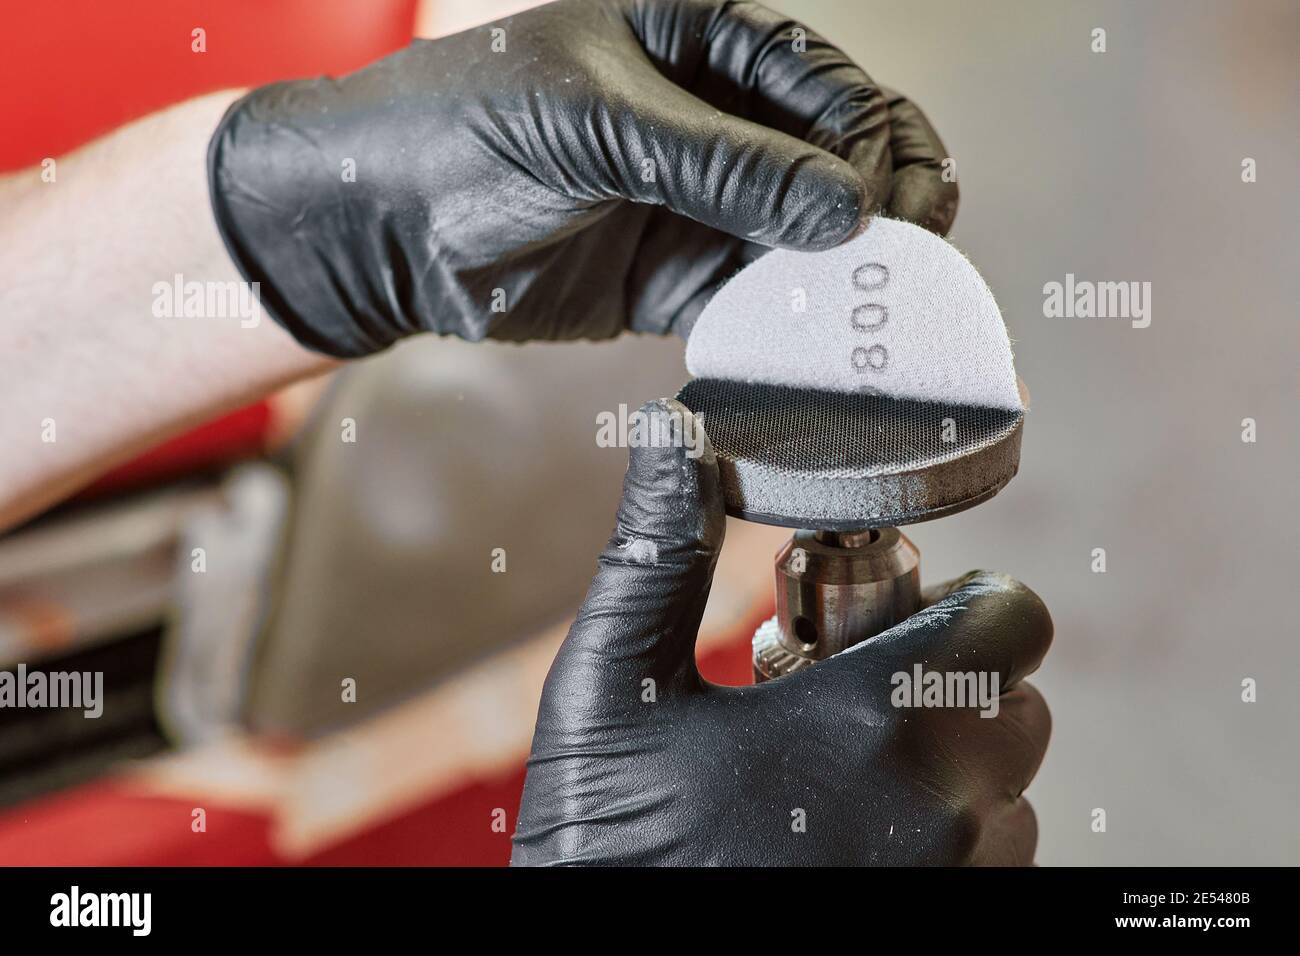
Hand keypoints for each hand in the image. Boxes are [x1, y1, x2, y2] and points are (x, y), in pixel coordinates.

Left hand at [208, 0, 956, 356]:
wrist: (379, 223)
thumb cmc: (465, 128)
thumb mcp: (600, 124)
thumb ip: (725, 165)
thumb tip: (845, 207)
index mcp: (702, 41)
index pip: (828, 86)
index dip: (876, 143)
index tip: (893, 207)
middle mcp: (714, 121)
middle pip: (839, 161)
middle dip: (883, 207)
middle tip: (907, 257)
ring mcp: (700, 203)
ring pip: (807, 238)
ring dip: (844, 275)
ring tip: (872, 313)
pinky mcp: (676, 277)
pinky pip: (754, 300)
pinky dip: (787, 323)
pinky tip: (810, 343)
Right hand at [511, 400, 1051, 865]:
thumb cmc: (606, 849)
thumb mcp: (611, 689)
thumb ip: (656, 553)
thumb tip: (669, 435)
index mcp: (875, 720)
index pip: (1011, 620)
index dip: (958, 603)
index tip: (885, 619)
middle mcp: (941, 812)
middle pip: (1018, 704)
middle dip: (946, 683)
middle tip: (840, 695)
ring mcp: (949, 885)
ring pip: (1010, 795)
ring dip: (946, 768)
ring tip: (833, 775)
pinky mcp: (942, 928)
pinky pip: (987, 866)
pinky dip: (940, 838)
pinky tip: (841, 836)